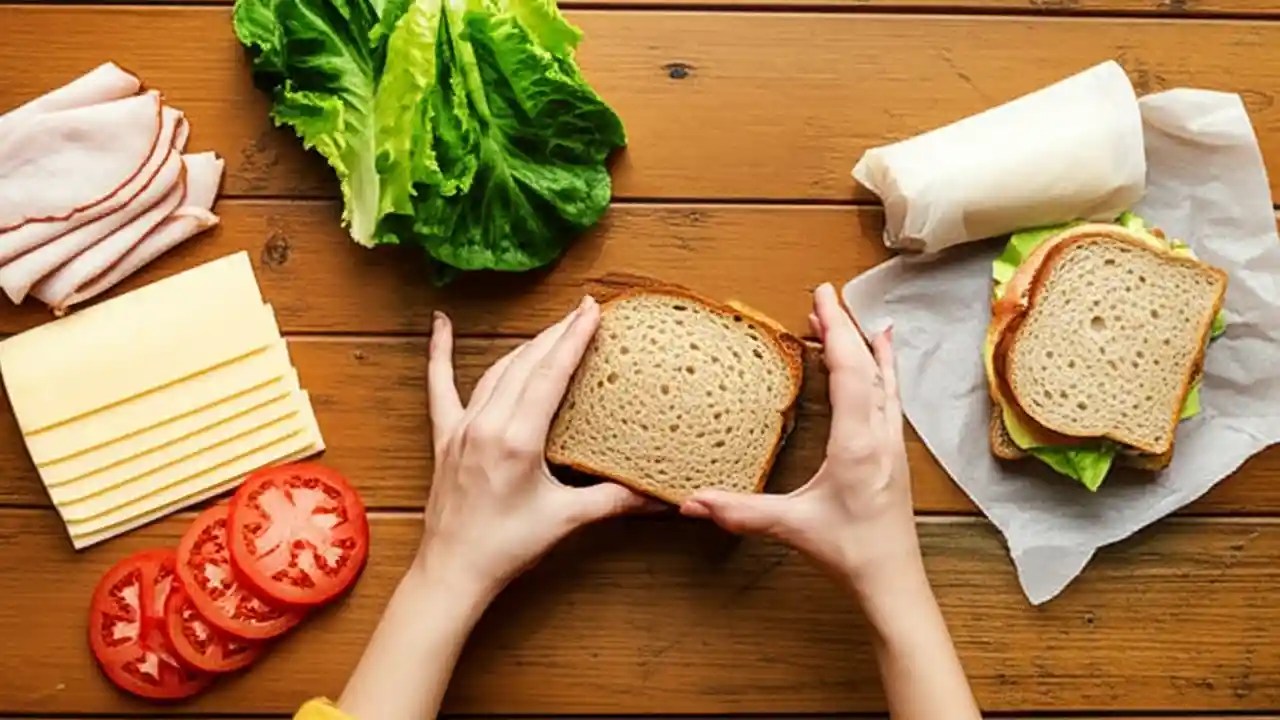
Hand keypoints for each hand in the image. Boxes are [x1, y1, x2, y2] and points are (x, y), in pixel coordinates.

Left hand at [421, 298, 653, 598]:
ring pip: (497, 370)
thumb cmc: (507, 547)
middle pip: (526, 364)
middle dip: (557, 334)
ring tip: (552, 326)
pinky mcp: (445, 436)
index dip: (573, 339)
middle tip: (583, 311)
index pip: (550, 375)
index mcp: (516, 440)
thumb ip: (614, 500)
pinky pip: (441, 386)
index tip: (592, 311)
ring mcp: (462, 427)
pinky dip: (440, 352)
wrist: (454, 570)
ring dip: (526, 345)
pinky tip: (440, 324)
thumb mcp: (566, 520)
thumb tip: (661, 496)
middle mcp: (486, 424)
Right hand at [680, 283, 920, 596]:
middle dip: (844, 327)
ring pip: (884, 378)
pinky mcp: (895, 453)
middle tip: (824, 295)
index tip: (821, 297)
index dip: (836, 331)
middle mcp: (880, 435)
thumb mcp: (792, 527)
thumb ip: (741, 512)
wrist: (893, 581)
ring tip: (850, 315)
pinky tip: (886, 354)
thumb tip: (692, 502)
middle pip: (867, 366)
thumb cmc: (850, 552)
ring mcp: (893, 442)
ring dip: (865, 344)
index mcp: (857, 443)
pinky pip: (892, 396)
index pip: (849, 372)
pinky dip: (885, 367)